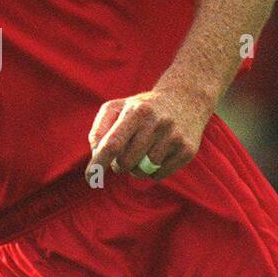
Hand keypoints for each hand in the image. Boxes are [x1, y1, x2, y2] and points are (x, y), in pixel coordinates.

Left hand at [85, 87, 211, 184]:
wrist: (186, 98)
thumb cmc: (142, 108)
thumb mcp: (118, 108)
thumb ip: (100, 129)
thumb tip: (96, 155)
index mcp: (136, 111)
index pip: (113, 144)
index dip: (99, 163)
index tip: (90, 178)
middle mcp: (157, 123)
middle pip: (126, 162)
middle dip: (119, 165)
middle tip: (123, 156)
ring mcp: (174, 137)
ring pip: (143, 171)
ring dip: (136, 169)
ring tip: (142, 152)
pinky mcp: (187, 150)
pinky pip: (159, 175)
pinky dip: (153, 172)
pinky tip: (158, 155)